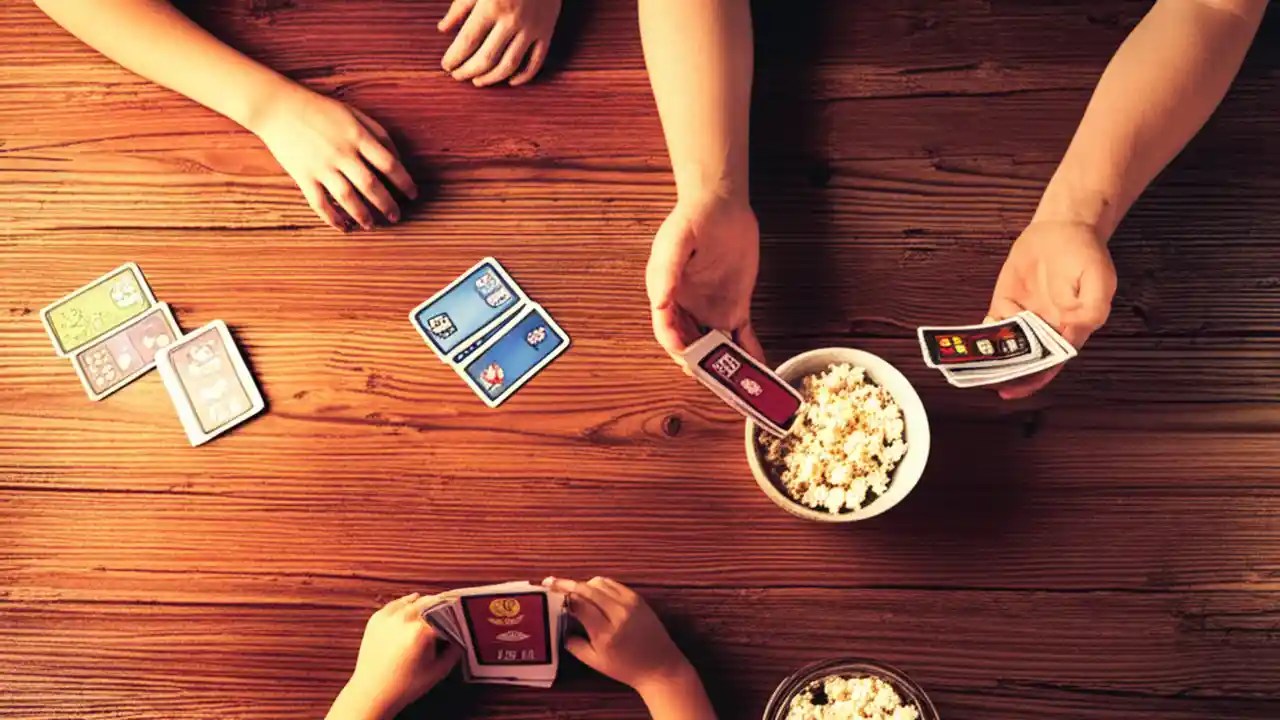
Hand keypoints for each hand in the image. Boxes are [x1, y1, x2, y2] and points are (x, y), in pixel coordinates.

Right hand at [250, 85, 416, 231]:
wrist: (278, 106)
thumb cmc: (320, 109)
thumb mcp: (354, 113)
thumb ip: (378, 134)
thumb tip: (398, 159)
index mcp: (358, 136)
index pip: (389, 164)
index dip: (405, 182)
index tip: (413, 194)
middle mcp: (342, 153)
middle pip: (371, 186)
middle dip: (387, 205)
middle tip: (396, 216)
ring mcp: (321, 166)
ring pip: (347, 198)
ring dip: (363, 215)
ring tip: (372, 225)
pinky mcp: (303, 176)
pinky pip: (320, 203)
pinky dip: (332, 218)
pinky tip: (343, 227)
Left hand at [327, 593, 461, 719]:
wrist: (372, 692)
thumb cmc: (403, 685)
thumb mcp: (438, 671)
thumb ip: (455, 651)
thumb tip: (461, 637)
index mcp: (421, 631)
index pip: (447, 613)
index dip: (456, 617)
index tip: (460, 620)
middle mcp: (405, 618)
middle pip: (433, 602)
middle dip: (443, 608)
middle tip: (448, 617)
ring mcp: (389, 616)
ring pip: (416, 600)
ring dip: (427, 604)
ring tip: (432, 615)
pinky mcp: (377, 618)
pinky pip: (398, 603)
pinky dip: (408, 603)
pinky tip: (413, 607)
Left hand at [439, 0, 560, 86]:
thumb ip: (460, 7)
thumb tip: (443, 29)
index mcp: (491, 5)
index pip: (468, 41)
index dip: (454, 58)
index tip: (446, 66)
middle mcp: (512, 20)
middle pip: (487, 58)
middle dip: (469, 71)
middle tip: (457, 76)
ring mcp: (532, 28)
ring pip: (510, 64)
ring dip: (492, 78)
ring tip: (478, 82)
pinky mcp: (547, 30)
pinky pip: (536, 61)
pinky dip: (524, 76)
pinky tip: (510, 81)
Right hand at [544, 576, 694, 694]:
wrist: (659, 666)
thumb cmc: (626, 668)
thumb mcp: (595, 662)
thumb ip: (575, 645)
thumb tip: (561, 627)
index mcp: (605, 633)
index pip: (579, 604)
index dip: (562, 595)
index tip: (550, 591)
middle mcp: (618, 614)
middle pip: (587, 589)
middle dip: (567, 584)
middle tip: (552, 582)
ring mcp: (630, 604)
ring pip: (600, 583)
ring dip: (583, 583)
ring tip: (570, 588)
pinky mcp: (638, 599)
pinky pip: (614, 584)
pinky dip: (599, 584)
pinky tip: (591, 589)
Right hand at [646, 198, 763, 366]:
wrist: (721, 205)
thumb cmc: (692, 219)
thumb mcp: (675, 241)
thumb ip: (667, 271)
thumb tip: (660, 302)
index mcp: (667, 296)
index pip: (667, 330)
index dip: (675, 345)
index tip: (688, 355)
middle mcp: (688, 309)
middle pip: (691, 346)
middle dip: (702, 366)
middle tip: (717, 381)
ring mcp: (711, 310)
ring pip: (716, 348)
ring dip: (726, 367)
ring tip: (740, 384)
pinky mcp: (735, 306)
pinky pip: (742, 336)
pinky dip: (750, 353)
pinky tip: (759, 368)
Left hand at [986, 220, 1116, 398]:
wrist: (1063, 228)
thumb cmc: (1085, 255)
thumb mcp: (1099, 280)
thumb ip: (1091, 308)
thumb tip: (1073, 330)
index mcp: (1071, 329)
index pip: (1052, 362)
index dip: (1034, 377)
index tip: (1016, 387)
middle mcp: (1046, 328)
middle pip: (1025, 360)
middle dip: (1007, 374)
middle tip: (987, 383)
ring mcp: (1025, 317)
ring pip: (1006, 347)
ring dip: (992, 360)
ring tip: (973, 372)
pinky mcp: (1006, 304)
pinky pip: (992, 326)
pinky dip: (982, 337)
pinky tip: (969, 346)